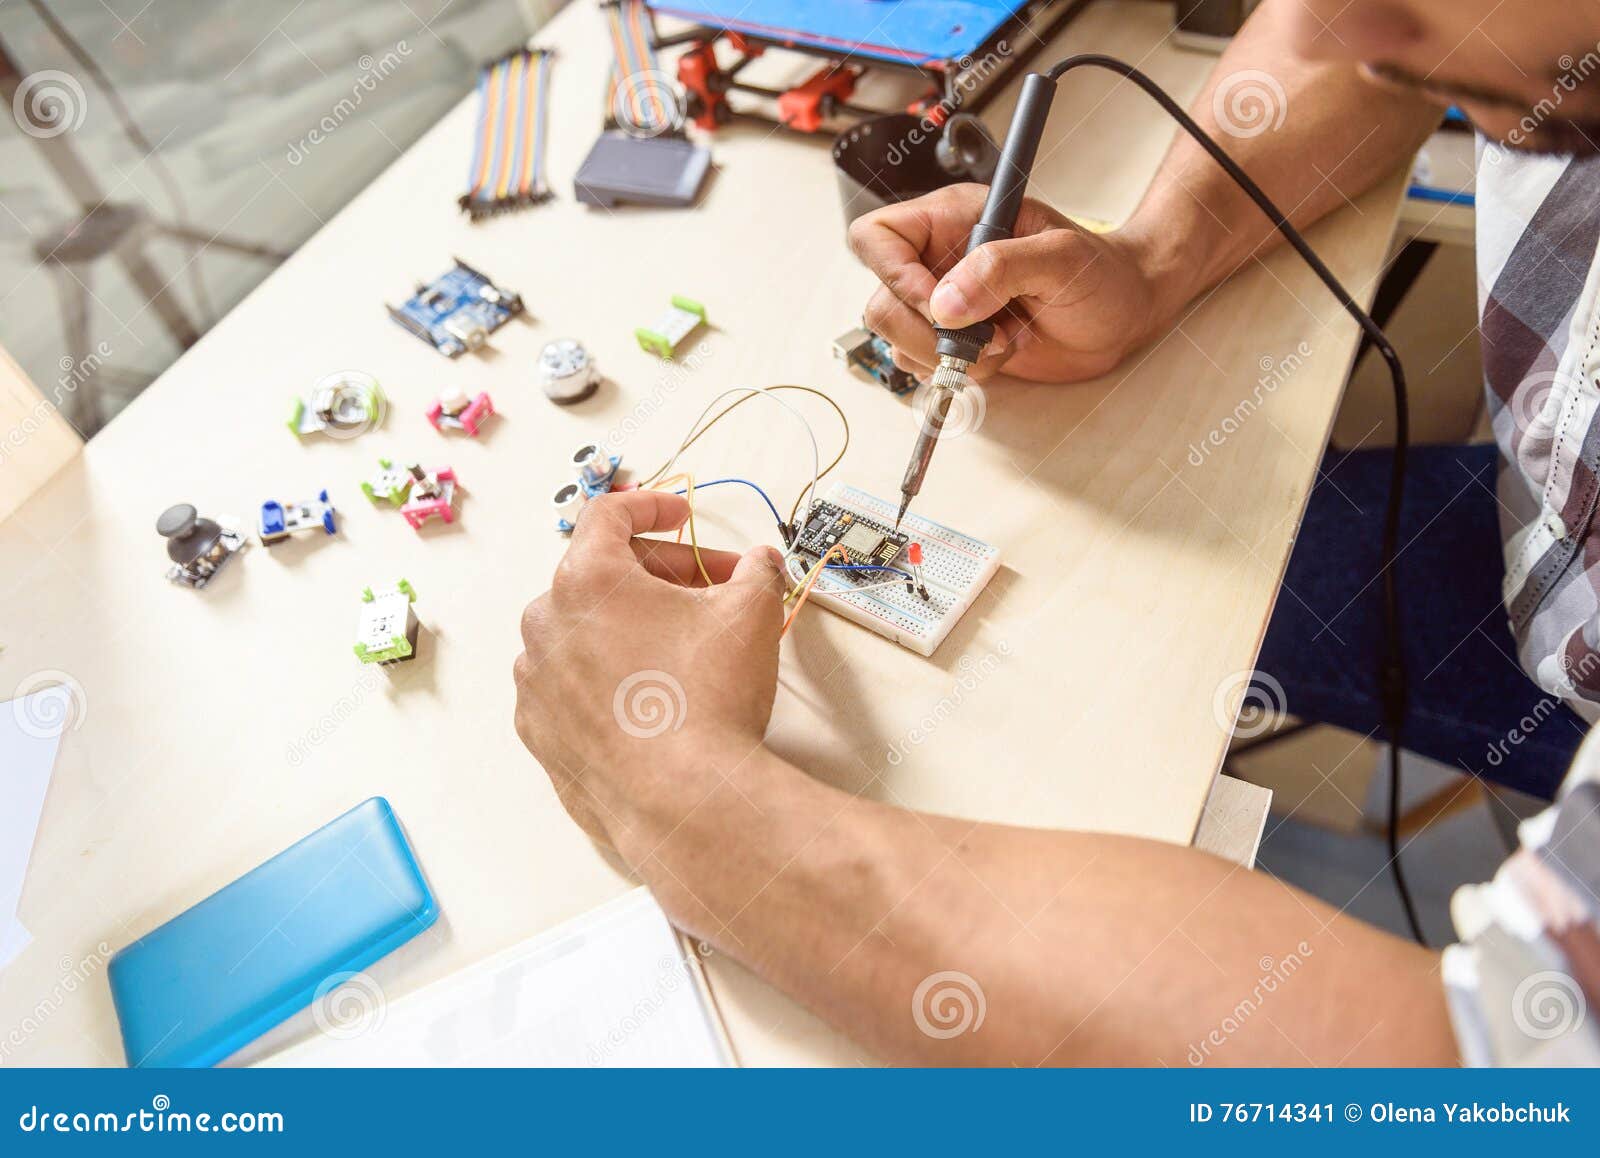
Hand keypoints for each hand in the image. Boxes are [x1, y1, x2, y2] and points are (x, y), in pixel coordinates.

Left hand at [513, 490, 788, 850]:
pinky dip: (608, 680)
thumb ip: (756, 573)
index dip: (653, 505)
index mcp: (585, 580)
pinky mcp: (539, 734)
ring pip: (583, 634)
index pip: (609, 514)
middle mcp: (545, 625)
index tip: (681, 516)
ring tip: (684, 652)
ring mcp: (536, 683)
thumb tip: (761, 566)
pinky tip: (653, 699)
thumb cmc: (708, 701)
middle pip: (601, 577)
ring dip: (630, 629)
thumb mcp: (751, 615)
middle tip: (712, 593)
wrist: (686, 801)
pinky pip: (572, 687)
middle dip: (661, 577)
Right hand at [848, 184, 1167, 382]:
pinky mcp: (956, 341)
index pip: (879, 237)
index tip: (940, 305)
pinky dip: (958, 373)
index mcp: (953, 219)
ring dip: (947, 356)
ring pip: (897, 339)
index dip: (894, 275)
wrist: (1124, 315)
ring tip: (1001, 341)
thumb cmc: (1103, 272)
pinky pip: (924, 364)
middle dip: (925, 331)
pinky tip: (1000, 354)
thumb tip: (946, 303)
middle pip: (881, 300)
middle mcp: (939, 260)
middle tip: (980, 335)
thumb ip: (1001, 268)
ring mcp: (945, 304)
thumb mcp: (1062, 258)